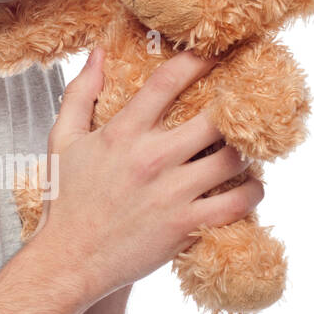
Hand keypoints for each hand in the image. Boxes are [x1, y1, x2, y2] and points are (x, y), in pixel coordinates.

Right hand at [33, 46, 263, 301]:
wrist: (68, 261)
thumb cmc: (65, 201)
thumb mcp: (62, 142)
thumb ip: (80, 94)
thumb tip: (98, 53)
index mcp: (123, 132)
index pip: (169, 80)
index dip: (199, 59)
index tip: (217, 52)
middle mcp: (152, 158)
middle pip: (215, 117)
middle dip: (234, 108)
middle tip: (243, 108)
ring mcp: (172, 193)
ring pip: (234, 158)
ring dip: (246, 152)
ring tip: (244, 150)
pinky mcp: (185, 226)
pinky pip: (237, 202)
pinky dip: (252, 192)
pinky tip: (248, 188)